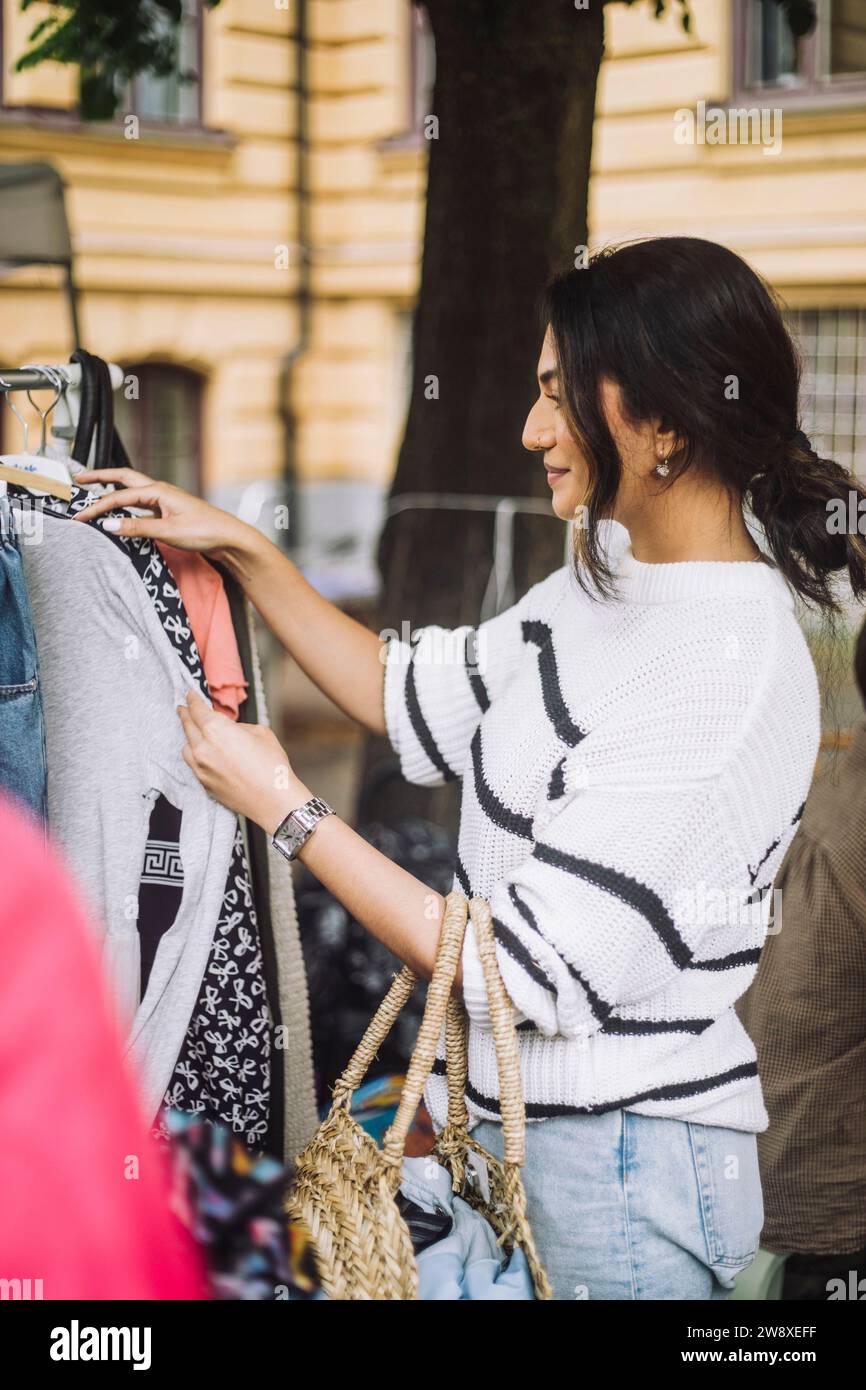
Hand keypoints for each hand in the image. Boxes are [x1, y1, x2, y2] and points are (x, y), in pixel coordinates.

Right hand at [72, 467, 256, 558]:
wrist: (229, 537)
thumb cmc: (205, 531)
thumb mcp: (168, 531)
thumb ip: (137, 528)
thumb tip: (108, 525)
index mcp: (158, 491)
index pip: (118, 496)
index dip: (96, 506)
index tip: (80, 517)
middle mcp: (160, 491)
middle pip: (123, 479)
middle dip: (100, 477)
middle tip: (79, 479)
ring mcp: (164, 501)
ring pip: (132, 491)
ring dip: (112, 490)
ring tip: (94, 491)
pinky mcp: (168, 512)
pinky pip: (141, 504)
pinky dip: (126, 505)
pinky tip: (121, 513)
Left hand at [178, 689, 307, 832]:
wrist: (273, 800)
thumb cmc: (271, 766)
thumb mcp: (260, 732)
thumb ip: (239, 726)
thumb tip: (230, 728)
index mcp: (216, 729)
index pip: (197, 709)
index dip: (192, 699)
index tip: (189, 694)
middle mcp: (202, 747)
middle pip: (187, 726)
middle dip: (185, 714)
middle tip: (183, 708)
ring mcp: (200, 767)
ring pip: (186, 746)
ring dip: (189, 737)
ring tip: (195, 733)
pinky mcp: (203, 783)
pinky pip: (193, 764)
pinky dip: (195, 755)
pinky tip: (203, 754)